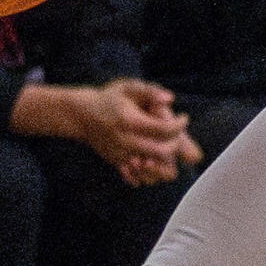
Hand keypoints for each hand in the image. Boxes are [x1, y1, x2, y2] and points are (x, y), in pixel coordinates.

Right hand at [70, 77, 198, 184]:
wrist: (81, 115)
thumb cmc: (109, 99)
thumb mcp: (128, 87)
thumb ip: (150, 91)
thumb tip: (170, 99)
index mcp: (130, 121)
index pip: (164, 130)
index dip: (180, 125)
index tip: (184, 118)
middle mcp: (125, 141)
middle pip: (161, 152)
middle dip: (176, 144)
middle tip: (177, 134)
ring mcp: (120, 155)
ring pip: (150, 169)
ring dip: (164, 162)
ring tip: (166, 147)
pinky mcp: (116, 163)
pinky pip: (136, 177)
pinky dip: (148, 174)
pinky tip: (152, 160)